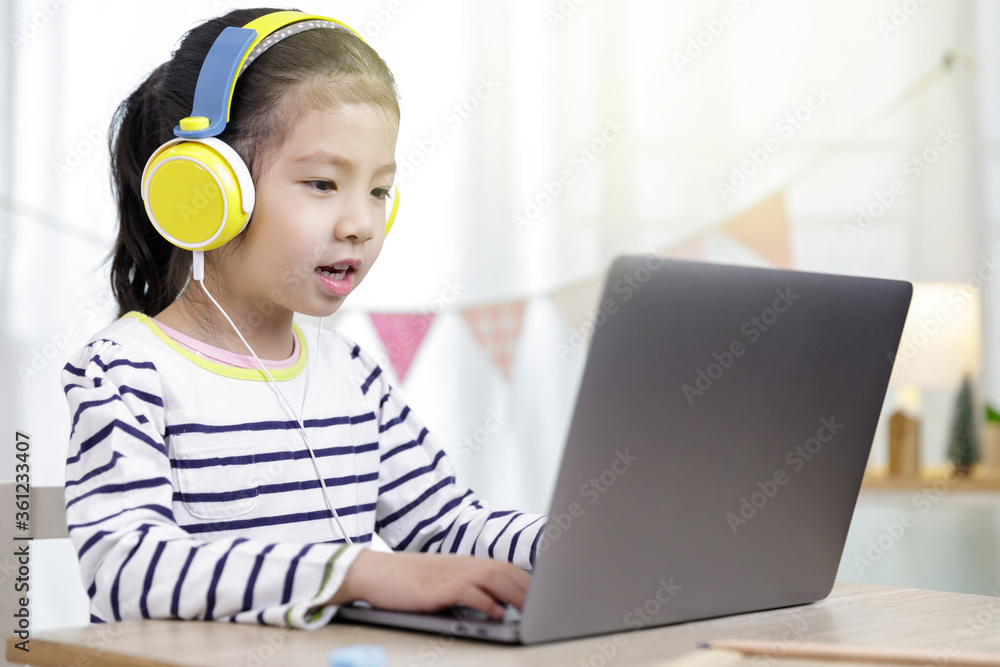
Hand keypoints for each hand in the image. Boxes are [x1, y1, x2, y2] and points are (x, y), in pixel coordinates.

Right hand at [329, 550, 529, 618]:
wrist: (374, 572)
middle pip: (504, 571)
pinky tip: (497, 612)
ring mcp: (450, 574)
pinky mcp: (438, 587)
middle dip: (528, 588)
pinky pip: (469, 592)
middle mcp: (462, 564)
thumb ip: (467, 588)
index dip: (526, 580)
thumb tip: (494, 604)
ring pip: (493, 579)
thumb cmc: (406, 580)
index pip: (504, 567)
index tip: (543, 594)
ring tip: (530, 609)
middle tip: (546, 604)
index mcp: (465, 562)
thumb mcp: (442, 581)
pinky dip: (486, 602)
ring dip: (515, 594)